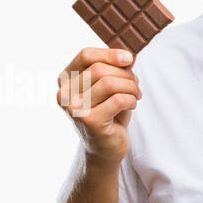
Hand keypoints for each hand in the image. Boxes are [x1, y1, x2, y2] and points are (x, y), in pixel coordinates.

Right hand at [56, 46, 141, 164]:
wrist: (106, 148)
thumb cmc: (108, 114)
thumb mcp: (109, 87)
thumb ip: (113, 69)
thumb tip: (127, 57)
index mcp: (65, 80)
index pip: (85, 55)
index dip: (109, 54)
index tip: (129, 59)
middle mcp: (65, 94)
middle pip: (100, 69)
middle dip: (125, 75)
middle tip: (136, 86)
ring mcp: (74, 108)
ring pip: (109, 83)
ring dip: (131, 87)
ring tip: (137, 95)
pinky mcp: (89, 121)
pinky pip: (118, 99)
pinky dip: (131, 100)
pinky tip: (132, 105)